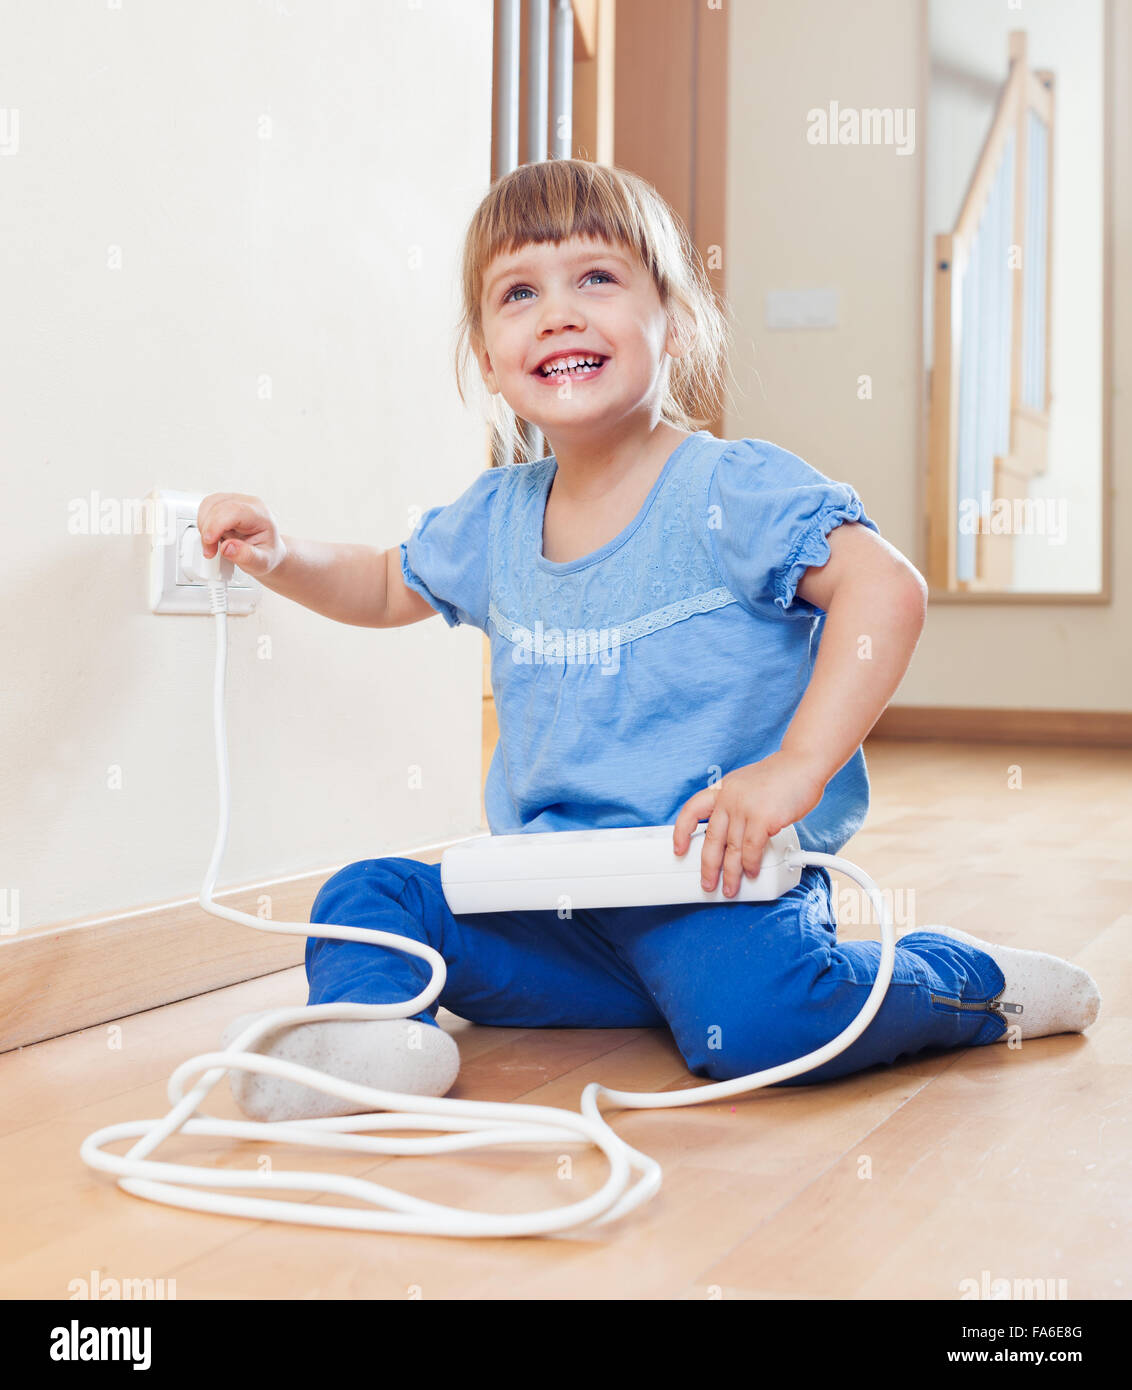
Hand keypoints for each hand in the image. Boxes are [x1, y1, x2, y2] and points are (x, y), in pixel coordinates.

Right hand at [197, 493, 286, 578]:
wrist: (268, 550)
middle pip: (217, 506)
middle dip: (208, 530)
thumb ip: (246, 556)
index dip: (216, 524)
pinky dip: (204, 523)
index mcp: (260, 514)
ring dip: (204, 525)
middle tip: (211, 550)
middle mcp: (248, 503)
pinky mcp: (225, 503)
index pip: (234, 511)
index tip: (209, 541)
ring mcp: (235, 500)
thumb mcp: (261, 562)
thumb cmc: (266, 554)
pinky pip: (206, 507)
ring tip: (212, 544)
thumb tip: (228, 547)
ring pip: (208, 504)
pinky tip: (212, 536)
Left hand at [671, 752, 826, 896]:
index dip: (681, 832)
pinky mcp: (763, 817)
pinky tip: (751, 872)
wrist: (803, 763)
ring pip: (731, 849)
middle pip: (711, 839)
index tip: (678, 849)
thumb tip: (732, 838)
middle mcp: (729, 797)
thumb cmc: (780, 776)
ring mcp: (745, 807)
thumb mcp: (746, 785)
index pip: (692, 810)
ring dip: (731, 873)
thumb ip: (735, 805)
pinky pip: (751, 849)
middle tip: (707, 884)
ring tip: (730, 888)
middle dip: (708, 866)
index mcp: (722, 789)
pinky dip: (750, 865)